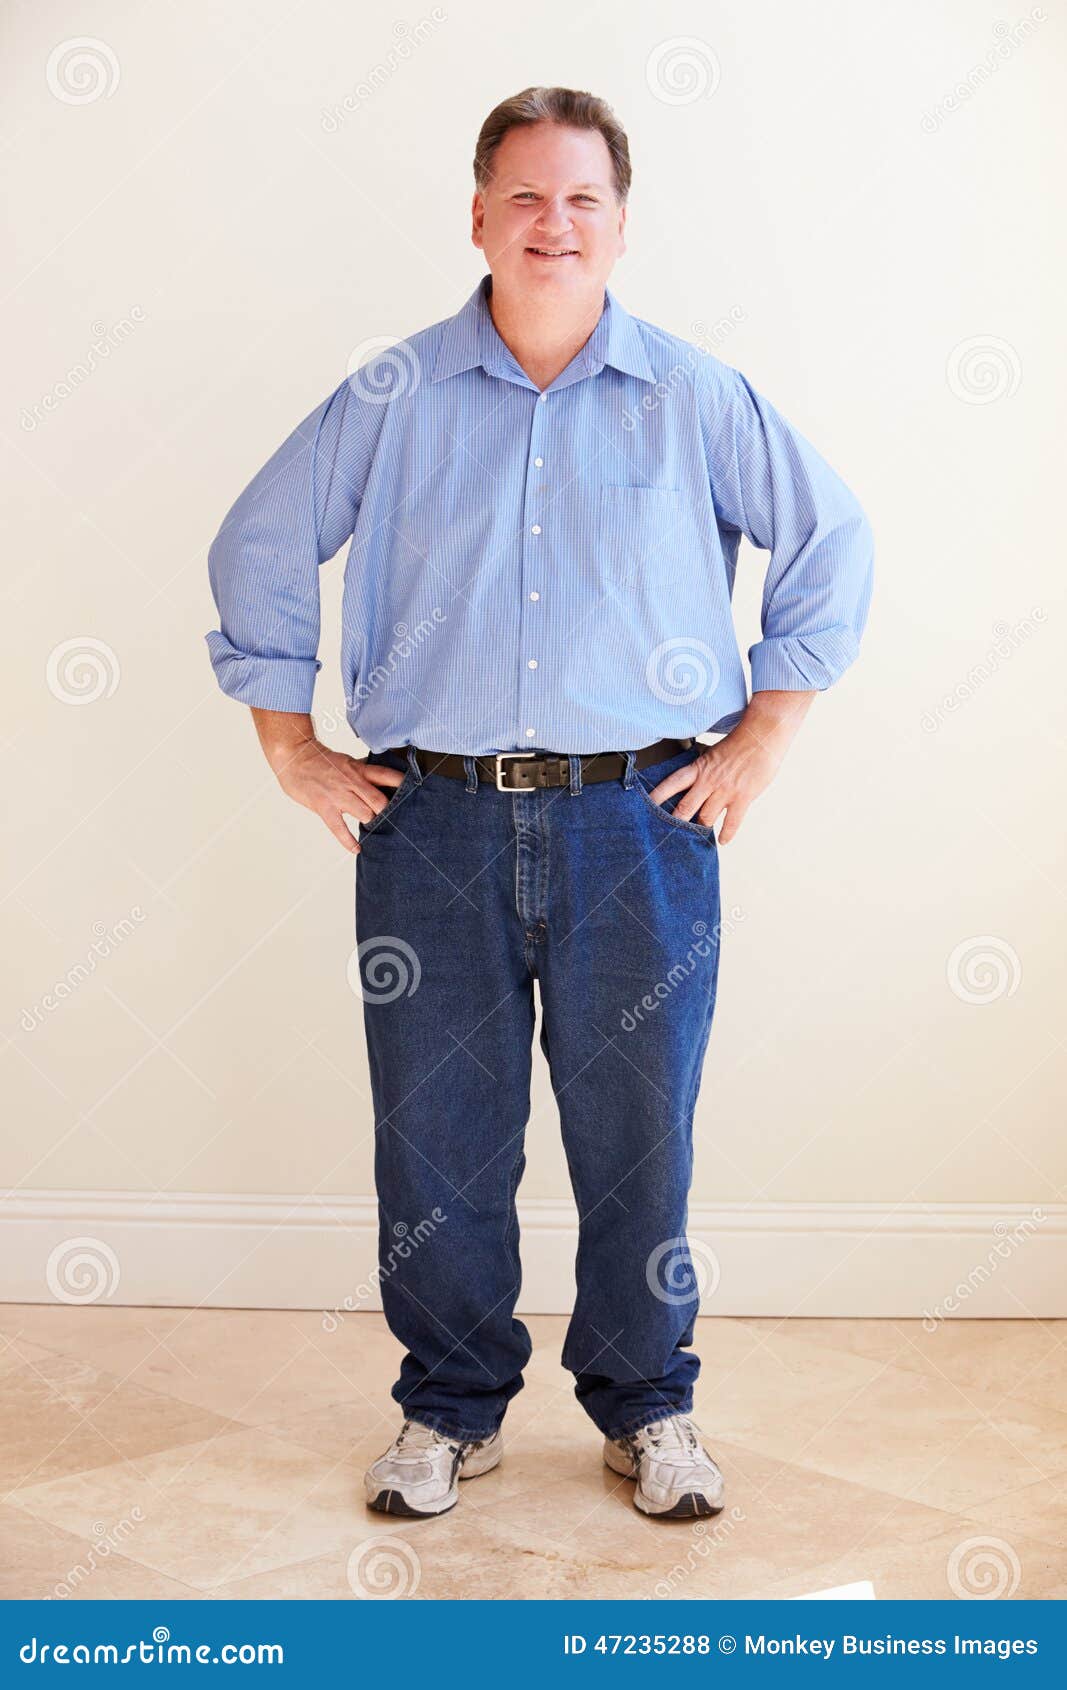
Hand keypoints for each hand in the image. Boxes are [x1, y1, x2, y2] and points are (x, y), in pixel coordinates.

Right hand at [272, 738, 405, 854]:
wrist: (294, 757)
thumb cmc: (320, 761)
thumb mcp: (347, 761)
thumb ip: (364, 771)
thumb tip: (384, 776)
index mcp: (359, 769)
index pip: (387, 775)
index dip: (402, 784)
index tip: (414, 792)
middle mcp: (352, 781)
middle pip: (379, 800)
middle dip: (387, 812)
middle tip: (393, 820)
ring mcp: (338, 795)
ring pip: (365, 814)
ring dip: (371, 822)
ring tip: (374, 828)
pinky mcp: (324, 807)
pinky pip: (339, 828)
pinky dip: (349, 841)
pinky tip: (357, 848)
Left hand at [646, 691, 816, 842]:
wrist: (762, 736)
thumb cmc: (739, 743)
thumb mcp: (712, 753)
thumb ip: (701, 767)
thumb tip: (690, 778)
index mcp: (698, 768)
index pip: (671, 784)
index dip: (657, 797)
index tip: (646, 808)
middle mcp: (708, 781)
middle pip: (685, 808)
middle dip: (676, 822)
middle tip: (670, 832)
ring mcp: (725, 791)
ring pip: (706, 818)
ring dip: (701, 828)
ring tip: (698, 836)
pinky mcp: (742, 798)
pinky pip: (731, 823)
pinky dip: (726, 834)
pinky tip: (722, 840)